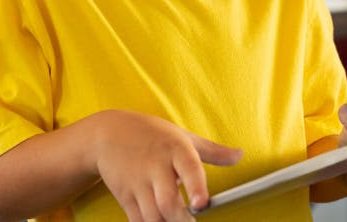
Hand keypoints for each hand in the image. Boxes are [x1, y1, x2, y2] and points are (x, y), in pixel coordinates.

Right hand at [90, 110, 242, 220]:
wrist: (106, 134)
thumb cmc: (152, 134)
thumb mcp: (182, 136)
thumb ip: (213, 151)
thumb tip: (240, 155)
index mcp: (174, 149)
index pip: (188, 167)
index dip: (196, 187)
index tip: (202, 204)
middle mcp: (155, 166)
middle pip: (168, 202)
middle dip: (182, 220)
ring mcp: (138, 183)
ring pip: (153, 216)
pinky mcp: (124, 196)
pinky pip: (138, 221)